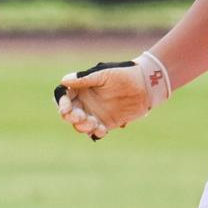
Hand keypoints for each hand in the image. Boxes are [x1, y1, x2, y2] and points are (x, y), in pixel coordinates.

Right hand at [53, 52, 169, 139]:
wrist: (145, 85)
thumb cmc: (123, 75)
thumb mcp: (103, 75)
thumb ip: (84, 80)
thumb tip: (64, 81)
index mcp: (81, 89)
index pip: (64, 98)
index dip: (62, 104)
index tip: (67, 108)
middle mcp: (85, 103)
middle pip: (69, 115)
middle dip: (71, 117)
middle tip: (80, 116)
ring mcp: (95, 114)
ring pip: (80, 125)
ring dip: (83, 126)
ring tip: (93, 122)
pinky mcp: (106, 123)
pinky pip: (96, 132)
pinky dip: (96, 132)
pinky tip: (102, 129)